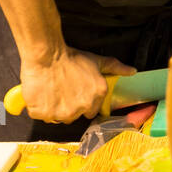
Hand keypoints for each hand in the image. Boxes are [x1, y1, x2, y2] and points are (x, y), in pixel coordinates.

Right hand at [19, 45, 135, 122]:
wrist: (47, 54)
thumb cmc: (70, 57)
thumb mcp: (96, 61)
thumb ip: (115, 68)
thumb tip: (132, 71)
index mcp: (96, 97)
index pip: (91, 112)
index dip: (82, 103)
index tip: (75, 94)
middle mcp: (81, 108)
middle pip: (73, 116)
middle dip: (68, 107)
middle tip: (62, 91)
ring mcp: (61, 112)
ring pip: (57, 117)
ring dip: (53, 109)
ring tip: (51, 91)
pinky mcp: (43, 113)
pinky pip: (40, 115)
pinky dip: (39, 107)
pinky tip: (41, 93)